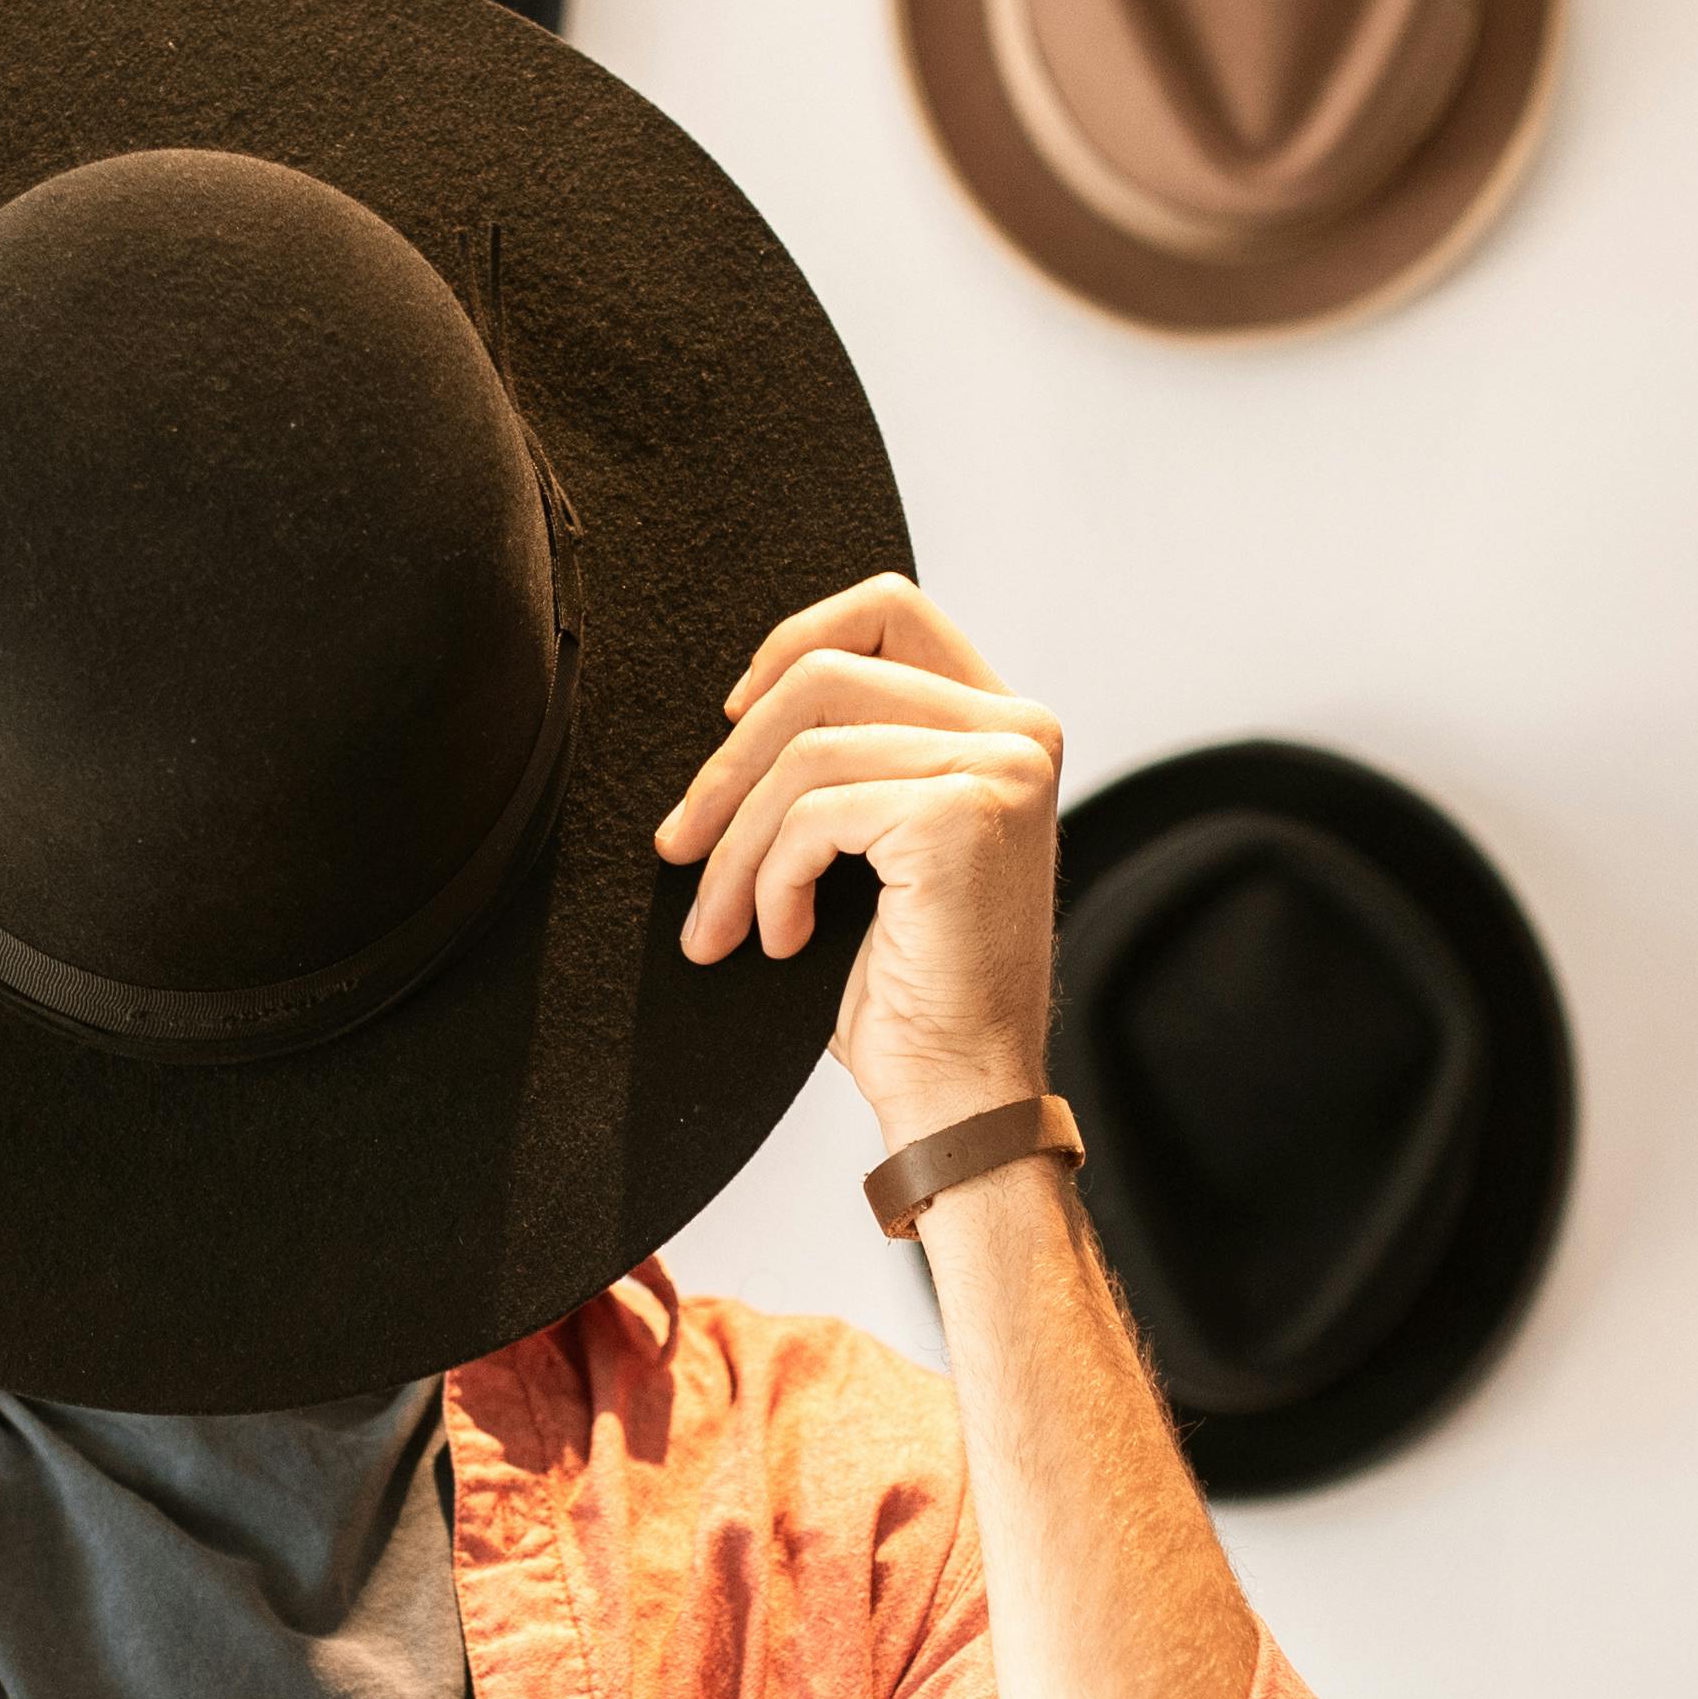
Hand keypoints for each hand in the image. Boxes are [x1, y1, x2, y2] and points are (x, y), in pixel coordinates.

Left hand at [655, 574, 1063, 1150]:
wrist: (958, 1089)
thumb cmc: (909, 985)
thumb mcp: (875, 844)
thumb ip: (850, 758)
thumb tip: (737, 712)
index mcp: (1003, 723)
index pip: (891, 609)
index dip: (793, 641)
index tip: (731, 718)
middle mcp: (1019, 730)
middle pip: (826, 674)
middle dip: (729, 767)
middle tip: (678, 848)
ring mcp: (999, 766)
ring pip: (806, 751)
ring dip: (736, 847)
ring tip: (721, 923)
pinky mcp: (962, 813)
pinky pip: (813, 813)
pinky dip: (770, 880)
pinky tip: (780, 939)